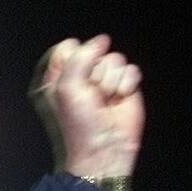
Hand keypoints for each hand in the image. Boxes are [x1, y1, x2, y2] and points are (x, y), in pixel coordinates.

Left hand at [28, 35, 143, 177]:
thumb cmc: (80, 125)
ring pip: (115, 59)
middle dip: (96, 73)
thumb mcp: (67, 88)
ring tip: (105, 101)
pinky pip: (131, 69)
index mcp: (60, 78)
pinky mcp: (125, 86)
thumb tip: (100, 40)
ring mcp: (105, 81)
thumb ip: (79, 58)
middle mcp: (82, 77)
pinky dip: (127, 84)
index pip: (68, 48)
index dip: (76, 58)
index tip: (76, 78)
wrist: (105, 149)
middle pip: (95, 51)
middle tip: (92, 96)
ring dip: (111, 81)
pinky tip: (120, 99)